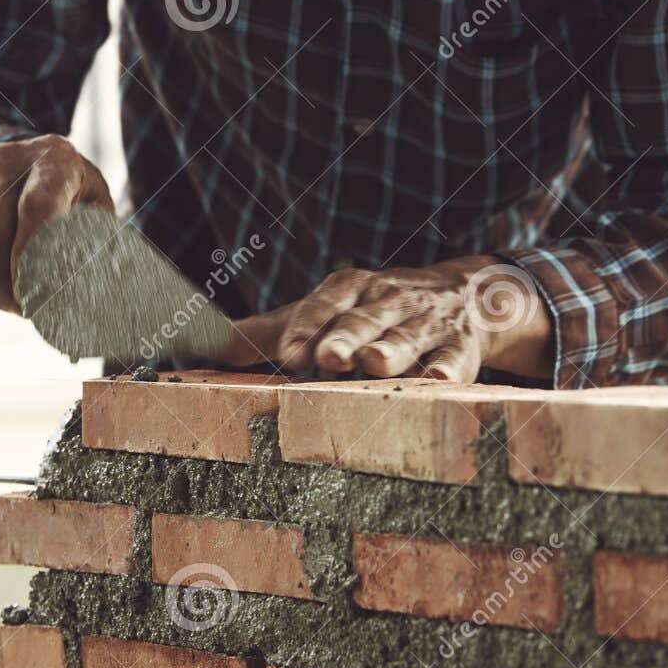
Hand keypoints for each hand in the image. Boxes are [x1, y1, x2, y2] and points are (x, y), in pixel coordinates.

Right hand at [0, 134, 112, 311]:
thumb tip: (89, 307)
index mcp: (54, 159)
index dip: (31, 260)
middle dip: (2, 286)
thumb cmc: (71, 198)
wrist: (28, 161)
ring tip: (4, 303)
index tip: (36, 298)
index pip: (35, 208)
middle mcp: (5, 155)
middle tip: (22, 311)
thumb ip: (95, 252)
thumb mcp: (94, 215)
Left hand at [217, 256, 552, 381]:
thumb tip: (198, 343)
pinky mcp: (461, 347)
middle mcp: (389, 299)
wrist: (469, 294)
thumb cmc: (377, 311)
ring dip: (392, 349)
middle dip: (346, 336)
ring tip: (375, 364)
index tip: (289, 355)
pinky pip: (454, 359)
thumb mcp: (328, 309)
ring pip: (408, 336)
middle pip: (364, 318)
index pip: (325, 302)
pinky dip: (447, 370)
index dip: (307, 326)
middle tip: (329, 357)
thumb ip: (269, 329)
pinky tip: (439, 381)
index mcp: (352, 287)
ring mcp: (428, 322)